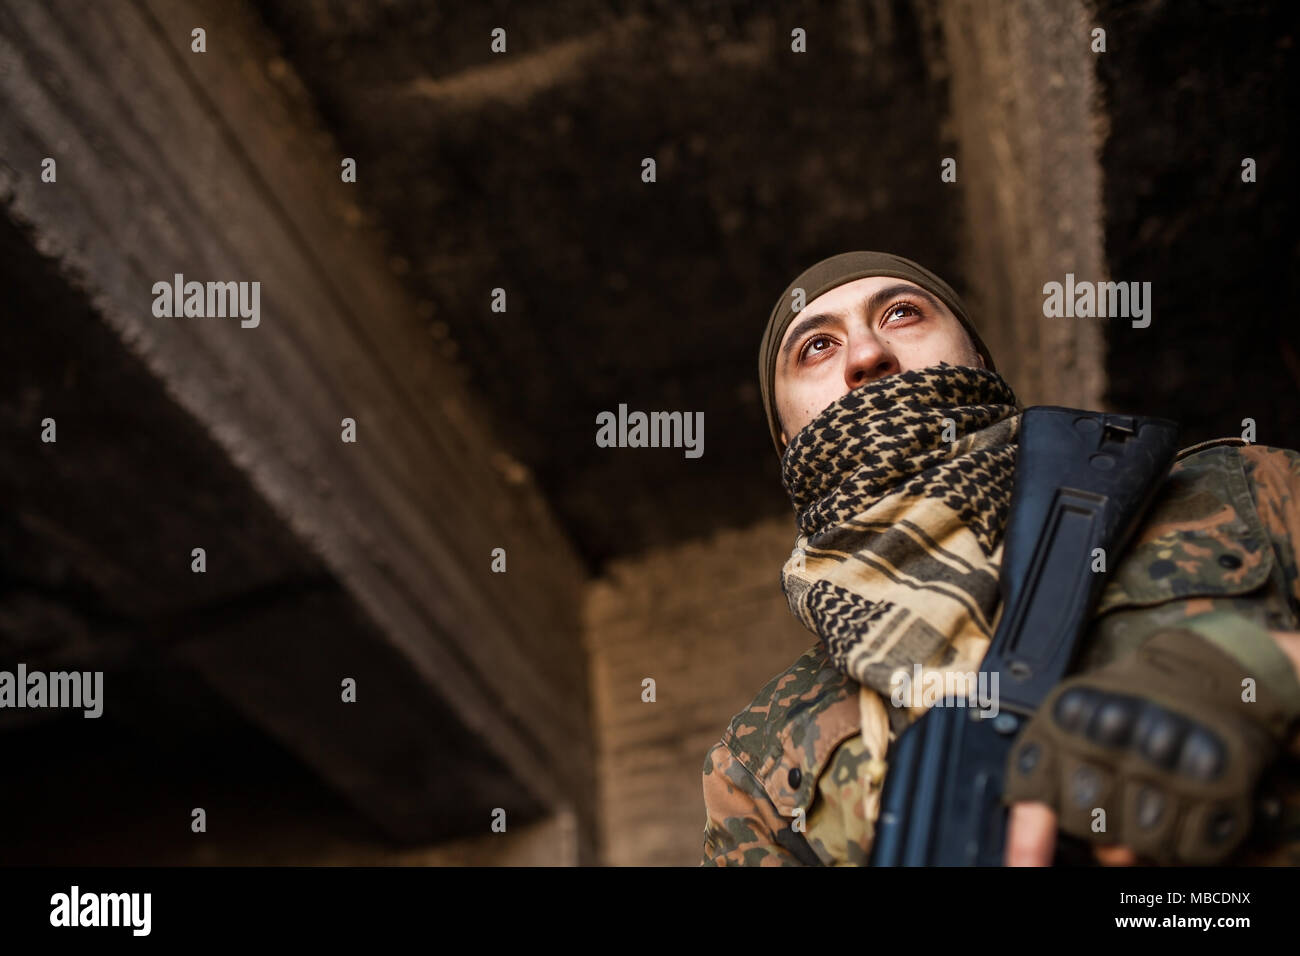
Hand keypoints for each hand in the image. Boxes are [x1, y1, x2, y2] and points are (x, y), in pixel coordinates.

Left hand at [1001, 623, 1297, 865]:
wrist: (1202, 673)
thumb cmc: (1126, 703)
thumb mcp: (1069, 716)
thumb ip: (1043, 768)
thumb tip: (1025, 843)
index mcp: (1069, 715)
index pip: (1038, 794)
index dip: (1029, 840)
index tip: (1026, 866)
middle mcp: (1116, 734)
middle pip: (1089, 827)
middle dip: (1097, 829)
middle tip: (1112, 804)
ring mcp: (1169, 757)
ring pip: (1141, 844)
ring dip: (1144, 838)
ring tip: (1149, 801)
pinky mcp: (1220, 779)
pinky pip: (1190, 847)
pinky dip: (1186, 842)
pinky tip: (1183, 809)